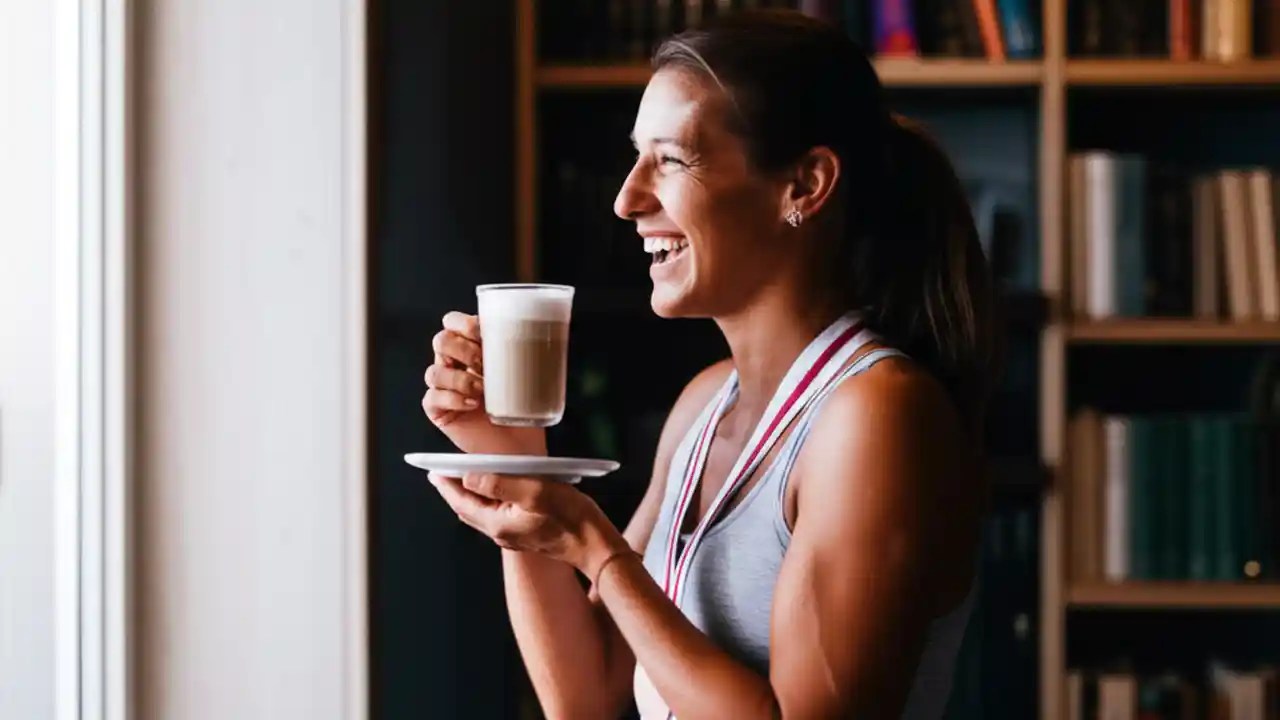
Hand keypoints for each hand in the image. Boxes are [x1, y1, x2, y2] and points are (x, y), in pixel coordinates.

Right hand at [423, 311, 544, 454]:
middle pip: (441, 341)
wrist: (520, 445)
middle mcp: (455, 365)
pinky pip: (432, 398)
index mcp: (471, 349)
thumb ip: (525, 351)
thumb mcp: (528, 374)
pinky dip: (452, 398)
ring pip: (434, 371)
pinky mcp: (439, 411)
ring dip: (459, 378)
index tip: (482, 332)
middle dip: (463, 349)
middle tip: (484, 364)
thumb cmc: (523, 409)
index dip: (463, 323)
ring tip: (482, 390)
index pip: (453, 323)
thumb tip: (547, 330)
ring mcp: (445, 388)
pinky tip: (471, 404)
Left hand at [428, 472, 630, 576]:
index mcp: (498, 523)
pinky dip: (490, 501)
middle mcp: (501, 533)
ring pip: (483, 513)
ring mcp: (513, 536)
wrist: (596, 547)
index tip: (433, 470)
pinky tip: (496, 490)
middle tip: (443, 472)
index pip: (462, 503)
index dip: (446, 485)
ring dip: (472, 495)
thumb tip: (469, 477)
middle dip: (455, 490)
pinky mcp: (527, 534)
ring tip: (464, 478)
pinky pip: (499, 516)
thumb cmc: (571, 517)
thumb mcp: (535, 491)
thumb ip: (499, 484)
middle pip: (469, 510)